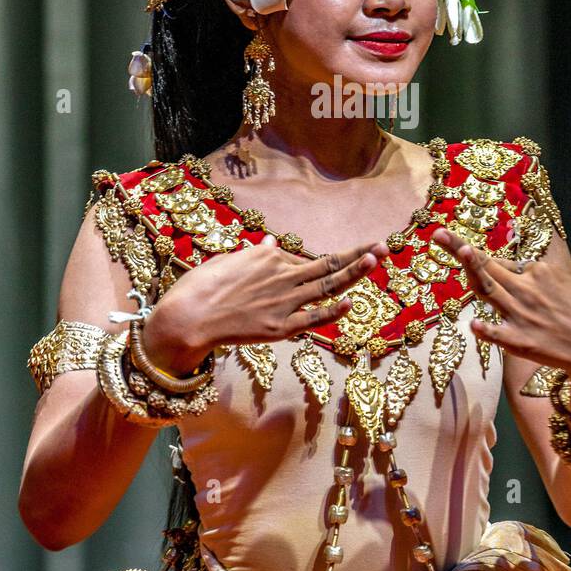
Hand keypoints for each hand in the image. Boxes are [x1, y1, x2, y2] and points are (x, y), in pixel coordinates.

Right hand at [142, 237, 387, 374]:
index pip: (302, 259)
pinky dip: (334, 311)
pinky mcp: (281, 328)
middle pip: (327, 263)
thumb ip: (254, 254)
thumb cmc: (199, 288)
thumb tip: (272, 243)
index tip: (345, 256)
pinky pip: (314, 317)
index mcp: (268, 256)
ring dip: (355, 273)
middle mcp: (281, 274)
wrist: (186, 318)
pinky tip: (352, 303)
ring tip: (377, 260)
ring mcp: (284, 302)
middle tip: (384, 246)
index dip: (323, 260)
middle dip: (358, 255)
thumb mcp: (227, 261)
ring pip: (327, 285)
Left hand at [431, 226, 570, 384]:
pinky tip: (472, 325)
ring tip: (453, 252)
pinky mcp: (522, 342)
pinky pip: (497, 334)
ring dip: (468, 270)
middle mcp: (527, 289)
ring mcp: (522, 315)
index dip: (488, 263)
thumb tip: (526, 270)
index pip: (505, 264)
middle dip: (461, 249)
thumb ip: (544, 277)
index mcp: (541, 272)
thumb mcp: (569, 284)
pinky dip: (485, 330)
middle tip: (439, 234)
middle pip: (488, 265)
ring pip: (487, 289)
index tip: (466, 250)